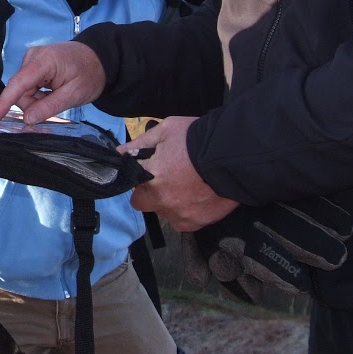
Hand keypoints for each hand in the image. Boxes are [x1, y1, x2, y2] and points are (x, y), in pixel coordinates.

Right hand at [0, 42, 106, 124]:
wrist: (99, 58)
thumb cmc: (90, 74)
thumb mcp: (74, 94)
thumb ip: (50, 106)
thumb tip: (27, 119)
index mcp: (44, 61)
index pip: (18, 84)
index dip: (3, 103)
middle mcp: (33, 57)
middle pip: (20, 91)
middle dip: (33, 105)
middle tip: (55, 104)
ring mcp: (32, 59)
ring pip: (23, 91)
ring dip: (37, 100)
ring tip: (57, 96)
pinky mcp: (33, 64)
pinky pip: (27, 86)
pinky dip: (38, 95)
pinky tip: (52, 91)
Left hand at [121, 116, 236, 230]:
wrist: (233, 156)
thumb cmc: (197, 140)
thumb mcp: (166, 130)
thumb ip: (140, 143)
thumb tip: (119, 153)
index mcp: (151, 177)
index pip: (131, 185)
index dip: (139, 179)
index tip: (149, 173)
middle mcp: (161, 200)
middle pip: (144, 203)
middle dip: (151, 193)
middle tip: (168, 179)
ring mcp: (179, 214)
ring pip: (165, 213)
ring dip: (170, 203)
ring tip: (188, 186)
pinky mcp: (196, 223)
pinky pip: (183, 221)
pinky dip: (187, 212)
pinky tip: (197, 197)